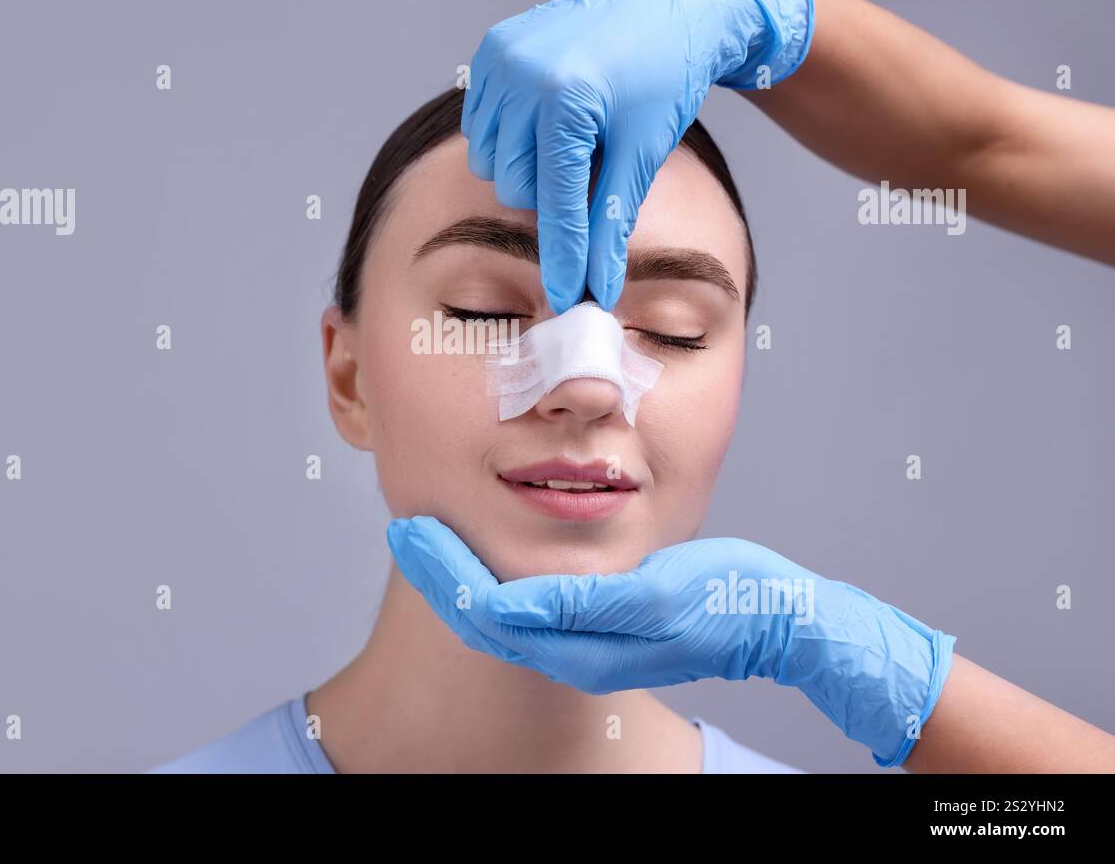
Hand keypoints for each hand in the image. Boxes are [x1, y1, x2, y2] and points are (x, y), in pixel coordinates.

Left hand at [386, 515, 955, 766]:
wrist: (777, 620)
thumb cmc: (726, 600)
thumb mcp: (655, 595)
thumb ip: (580, 605)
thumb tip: (508, 604)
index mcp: (580, 648)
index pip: (486, 613)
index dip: (444, 571)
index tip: (409, 529)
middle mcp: (573, 654)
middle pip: (482, 619)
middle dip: (440, 573)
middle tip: (403, 526)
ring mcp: (586, 646)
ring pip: (500, 618)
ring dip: (462, 577)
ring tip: (432, 535)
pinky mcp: (601, 630)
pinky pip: (529, 612)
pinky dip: (497, 581)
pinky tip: (490, 554)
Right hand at [460, 0, 813, 312]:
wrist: (674, 3)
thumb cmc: (667, 75)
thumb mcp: (642, 154)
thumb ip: (611, 224)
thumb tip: (596, 288)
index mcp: (567, 98)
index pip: (555, 203)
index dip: (563, 258)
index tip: (565, 300)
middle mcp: (523, 74)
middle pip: (514, 187)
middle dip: (550, 196)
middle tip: (592, 168)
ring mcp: (503, 57)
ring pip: (491, 160)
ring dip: (527, 167)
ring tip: (573, 141)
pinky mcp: (494, 48)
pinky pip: (483, 123)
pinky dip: (511, 136)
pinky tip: (550, 120)